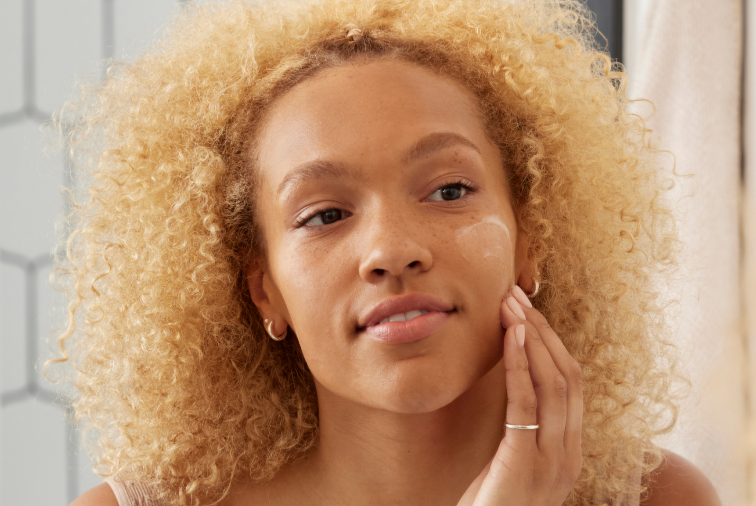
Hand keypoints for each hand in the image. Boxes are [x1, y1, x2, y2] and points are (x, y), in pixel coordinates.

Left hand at [457, 286, 582, 505]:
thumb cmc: (491, 502)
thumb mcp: (513, 460)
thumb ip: (522, 427)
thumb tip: (514, 381)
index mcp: (570, 449)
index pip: (571, 384)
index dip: (551, 342)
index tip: (527, 311)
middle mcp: (570, 452)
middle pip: (567, 375)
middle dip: (541, 330)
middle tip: (515, 296)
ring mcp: (553, 460)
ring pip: (554, 383)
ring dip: (531, 338)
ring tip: (510, 306)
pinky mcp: (525, 462)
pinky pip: (526, 403)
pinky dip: (520, 364)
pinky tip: (510, 337)